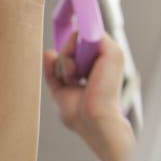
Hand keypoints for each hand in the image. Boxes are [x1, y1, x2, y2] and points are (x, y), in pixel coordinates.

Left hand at [44, 32, 132, 160]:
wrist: (92, 122)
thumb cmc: (80, 114)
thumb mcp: (60, 89)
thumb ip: (54, 70)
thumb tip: (49, 51)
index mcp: (97, 67)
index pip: (74, 49)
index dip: (63, 58)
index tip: (62, 76)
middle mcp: (105, 58)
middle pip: (72, 43)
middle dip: (62, 63)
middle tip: (69, 81)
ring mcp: (110, 52)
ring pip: (75, 40)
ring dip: (65, 63)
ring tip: (74, 81)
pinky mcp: (112, 50)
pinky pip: (82, 38)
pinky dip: (70, 57)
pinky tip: (76, 75)